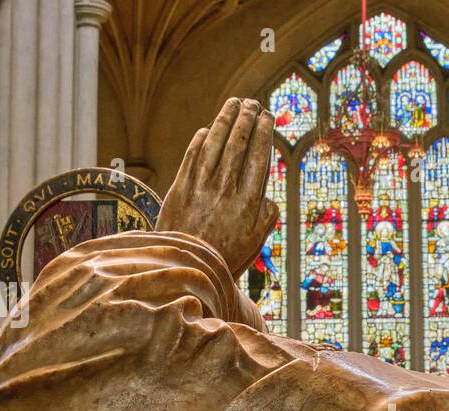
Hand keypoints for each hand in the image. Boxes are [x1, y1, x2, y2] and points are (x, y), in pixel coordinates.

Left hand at [156, 97, 279, 277]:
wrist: (187, 269)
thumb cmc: (226, 258)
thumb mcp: (255, 241)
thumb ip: (266, 214)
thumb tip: (268, 193)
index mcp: (249, 202)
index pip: (259, 157)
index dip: (263, 133)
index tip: (268, 116)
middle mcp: (226, 190)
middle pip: (238, 144)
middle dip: (246, 119)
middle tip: (252, 103)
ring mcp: (201, 187)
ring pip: (215, 144)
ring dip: (225, 120)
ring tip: (233, 104)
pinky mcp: (180, 188)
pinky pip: (192, 156)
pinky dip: (200, 140)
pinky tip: (208, 130)